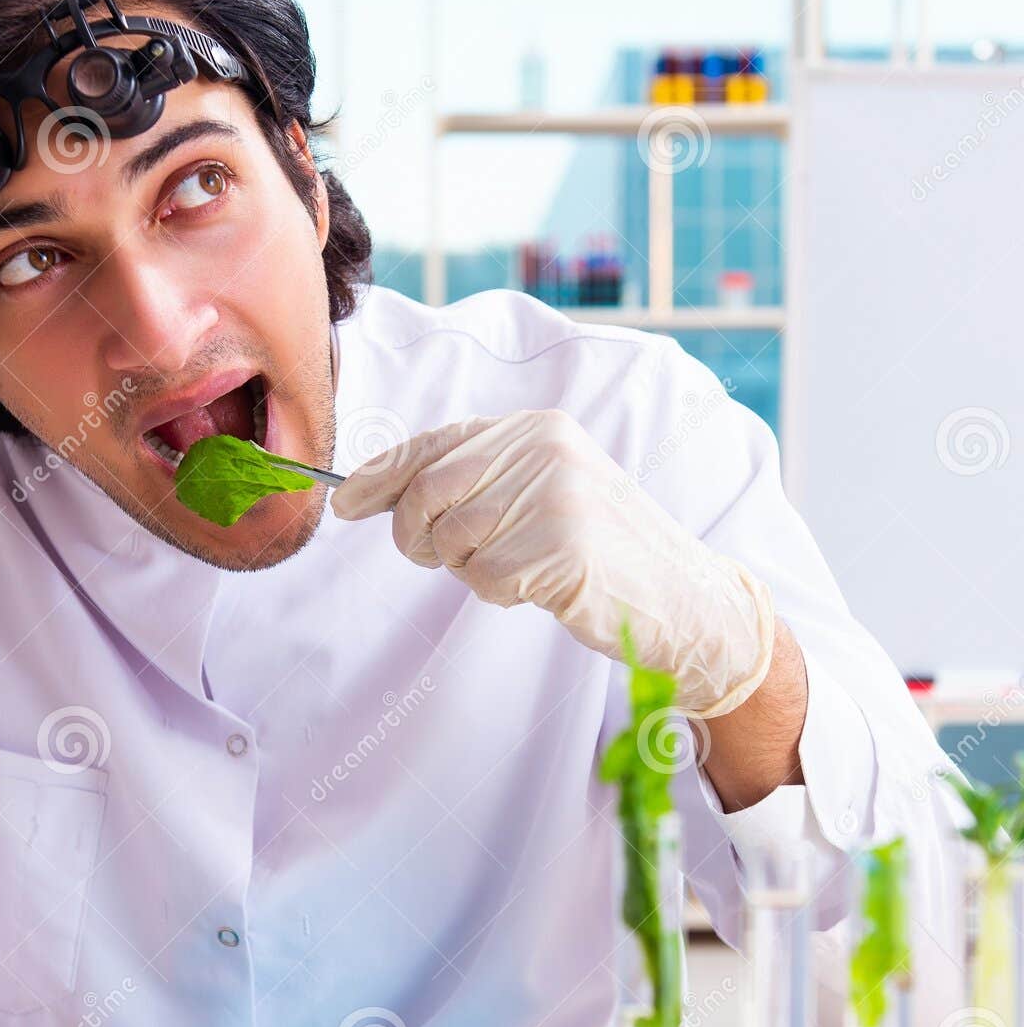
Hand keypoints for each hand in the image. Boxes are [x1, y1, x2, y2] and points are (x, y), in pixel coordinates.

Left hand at [329, 411, 774, 717]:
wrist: (682, 598)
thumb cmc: (597, 550)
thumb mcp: (540, 491)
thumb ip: (474, 481)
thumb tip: (373, 492)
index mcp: (536, 428)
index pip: (434, 445)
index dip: (380, 477)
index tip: (345, 504)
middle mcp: (544, 449)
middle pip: (427, 492)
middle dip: (414, 534)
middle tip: (432, 558)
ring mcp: (555, 495)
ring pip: (453, 540)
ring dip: (470, 568)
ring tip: (518, 567)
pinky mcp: (562, 547)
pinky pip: (486, 577)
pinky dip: (500, 593)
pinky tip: (540, 587)